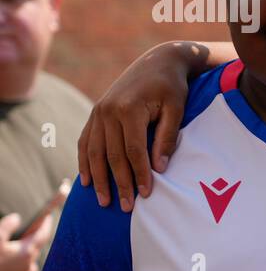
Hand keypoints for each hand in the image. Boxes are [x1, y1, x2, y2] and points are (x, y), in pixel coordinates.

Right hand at [0, 210, 54, 270]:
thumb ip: (7, 226)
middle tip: (34, 233)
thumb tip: (17, 218)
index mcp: (25, 252)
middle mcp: (25, 268)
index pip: (42, 236)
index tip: (49, 217)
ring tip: (26, 256)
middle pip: (35, 252)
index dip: (46, 225)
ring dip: (28, 264)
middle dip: (35, 242)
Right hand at [77, 42, 193, 211]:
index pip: (133, 150)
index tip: (146, 194)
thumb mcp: (176, 109)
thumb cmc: (172, 87)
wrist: (157, 62)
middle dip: (119, 183)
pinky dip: (85, 162)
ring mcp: (98, 112)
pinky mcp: (95, 114)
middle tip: (125, 208)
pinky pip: (86, 141)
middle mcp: (108, 111)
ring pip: (94, 152)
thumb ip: (166, 137)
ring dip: (98, 178)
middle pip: (111, 155)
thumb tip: (159, 168)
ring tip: (104, 201)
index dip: (139, 174)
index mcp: (129, 108)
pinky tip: (87, 181)